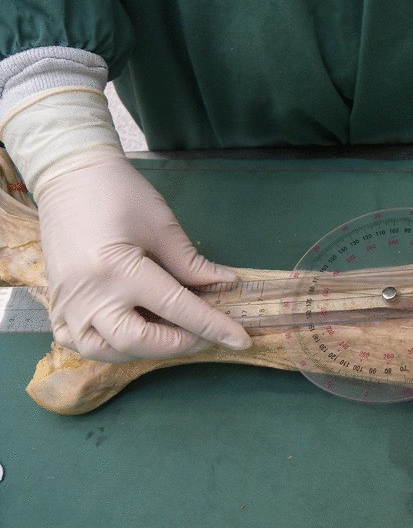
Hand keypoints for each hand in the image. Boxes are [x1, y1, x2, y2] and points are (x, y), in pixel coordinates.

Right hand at [36, 158, 251, 361]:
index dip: (213, 326)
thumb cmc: (119, 193)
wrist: (69, 176)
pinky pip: (78, 342)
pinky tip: (132, 333)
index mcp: (118, 269)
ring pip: (106, 351)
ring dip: (144, 350)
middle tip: (204, 333)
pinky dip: (109, 346)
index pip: (177, 308)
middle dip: (179, 344)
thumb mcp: (162, 226)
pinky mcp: (56, 304)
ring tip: (172, 332)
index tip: (240, 340)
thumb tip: (226, 285)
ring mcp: (67, 303)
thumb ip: (192, 264)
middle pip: (139, 341)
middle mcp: (89, 294)